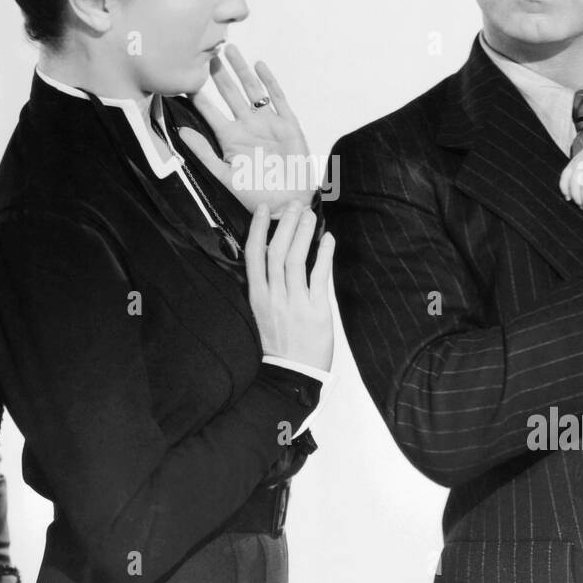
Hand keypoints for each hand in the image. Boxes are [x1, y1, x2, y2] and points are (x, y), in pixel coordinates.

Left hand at [179, 45, 314, 216]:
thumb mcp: (224, 175)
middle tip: (206, 52)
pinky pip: (278, 97)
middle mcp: (247, 126)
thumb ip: (202, 152)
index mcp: (229, 138)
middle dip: (218, 74)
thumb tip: (179, 132)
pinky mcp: (287, 124)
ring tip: (230, 50)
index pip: (209, 111)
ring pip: (252, 90)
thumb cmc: (255, 195)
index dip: (197, 95)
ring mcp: (267, 123)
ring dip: (241, 70)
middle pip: (229, 94)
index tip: (183, 77)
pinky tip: (260, 65)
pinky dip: (269, 81)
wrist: (287, 203)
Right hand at [244, 200, 334, 370]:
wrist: (291, 377)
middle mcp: (274, 297)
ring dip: (304, 233)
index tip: (263, 209)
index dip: (257, 229)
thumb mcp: (263, 316)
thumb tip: (275, 260)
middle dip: (286, 224)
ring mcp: (295, 304)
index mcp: (257, 297)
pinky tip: (328, 238)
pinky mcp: (316, 312)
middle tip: (294, 204)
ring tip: (311, 214)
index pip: (254, 255)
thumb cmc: (278, 348)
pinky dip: (324, 255)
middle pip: (277, 252)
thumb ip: (268, 290)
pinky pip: (320, 276)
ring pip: (297, 259)